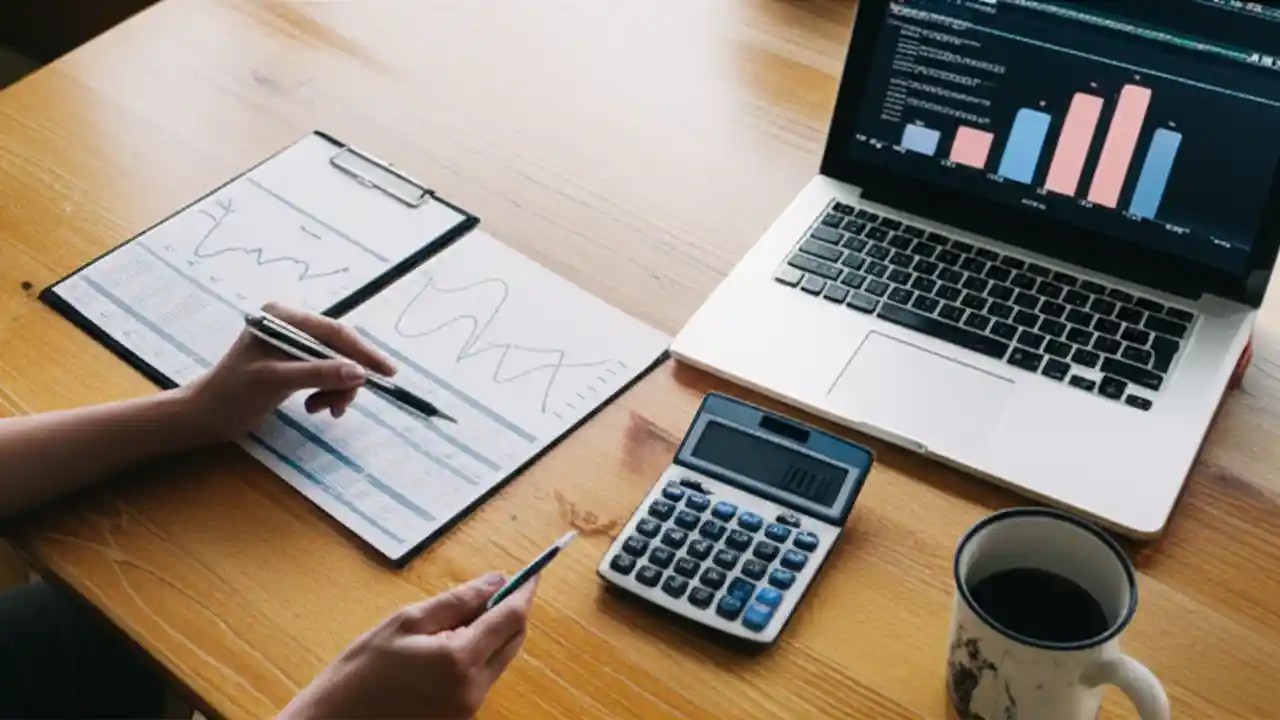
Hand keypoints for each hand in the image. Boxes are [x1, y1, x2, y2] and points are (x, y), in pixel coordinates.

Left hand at [180, 303, 396, 443]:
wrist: (204, 416)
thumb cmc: (232, 395)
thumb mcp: (276, 382)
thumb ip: (319, 373)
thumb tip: (359, 372)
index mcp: (283, 317)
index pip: (334, 332)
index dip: (363, 352)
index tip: (387, 373)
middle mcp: (289, 324)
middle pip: (337, 348)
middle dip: (345, 378)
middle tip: (342, 406)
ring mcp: (291, 343)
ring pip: (334, 364)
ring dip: (335, 389)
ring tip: (322, 409)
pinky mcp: (291, 362)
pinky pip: (324, 373)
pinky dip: (326, 392)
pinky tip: (314, 407)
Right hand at [279, 573, 538, 719]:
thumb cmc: (360, 673)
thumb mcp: (405, 623)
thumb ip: (456, 601)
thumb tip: (496, 580)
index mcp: (459, 660)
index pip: (511, 617)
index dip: (525, 590)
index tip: (534, 571)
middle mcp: (473, 690)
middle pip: (513, 640)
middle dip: (510, 611)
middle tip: (493, 589)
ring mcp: (468, 709)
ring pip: (499, 660)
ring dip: (491, 634)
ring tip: (456, 618)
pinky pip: (482, 679)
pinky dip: (477, 656)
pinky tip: (446, 646)